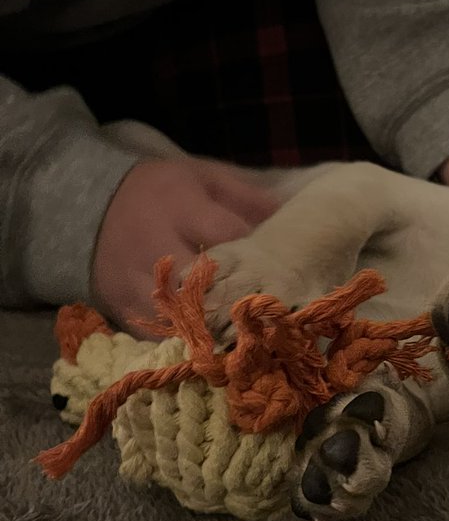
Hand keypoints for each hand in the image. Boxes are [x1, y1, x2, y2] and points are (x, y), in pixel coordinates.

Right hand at [92, 158, 278, 334]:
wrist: (90, 207)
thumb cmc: (161, 192)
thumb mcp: (203, 179)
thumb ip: (245, 197)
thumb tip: (286, 219)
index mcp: (178, 205)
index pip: (226, 236)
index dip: (256, 256)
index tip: (278, 271)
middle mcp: (153, 242)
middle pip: (201, 282)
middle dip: (232, 298)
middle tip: (258, 312)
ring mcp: (131, 276)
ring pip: (177, 314)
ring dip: (210, 326)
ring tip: (237, 335)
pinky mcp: (118, 302)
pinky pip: (155, 331)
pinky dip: (182, 338)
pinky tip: (205, 342)